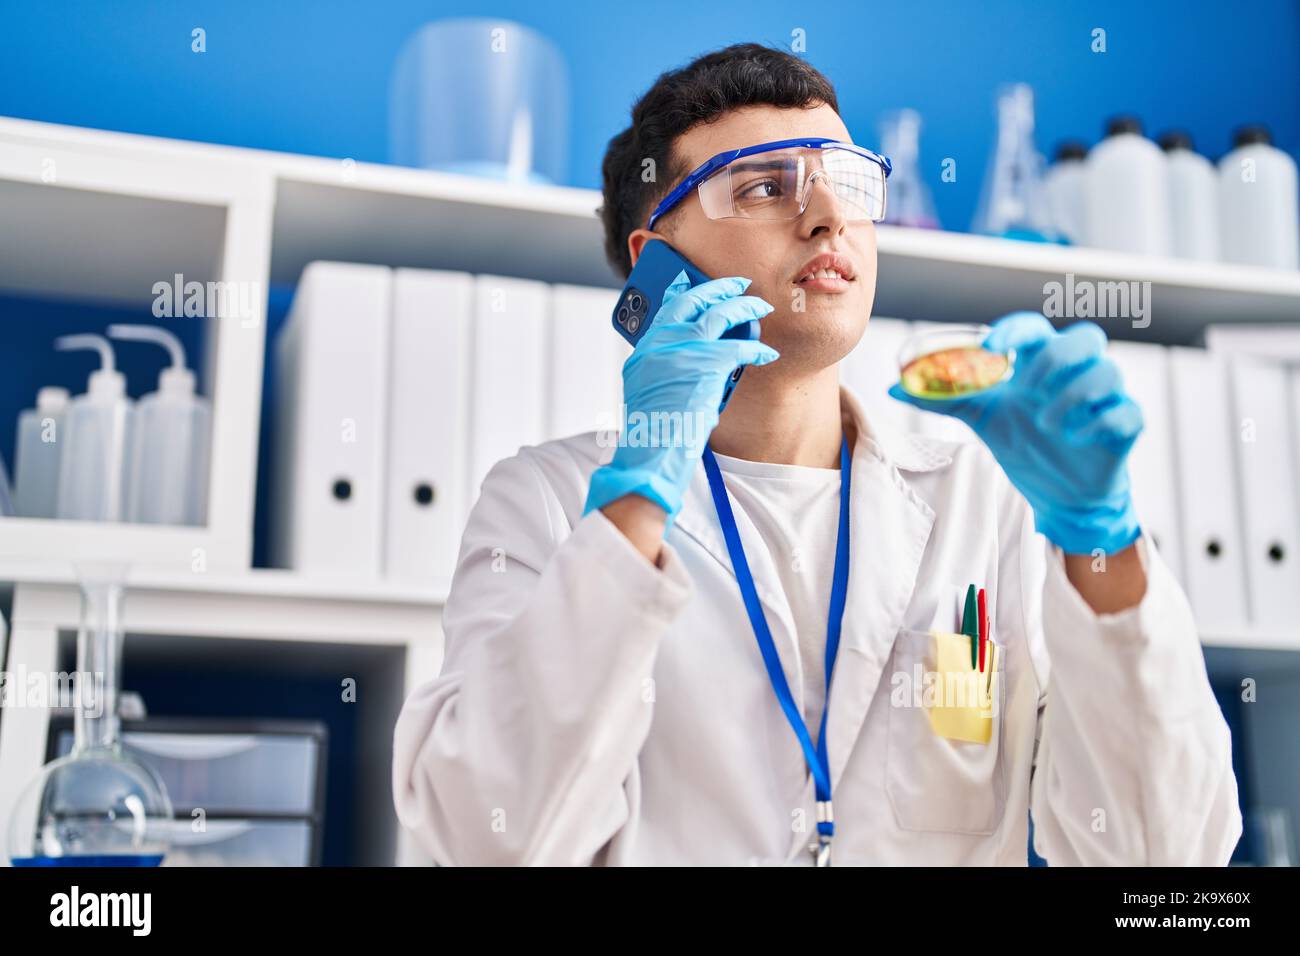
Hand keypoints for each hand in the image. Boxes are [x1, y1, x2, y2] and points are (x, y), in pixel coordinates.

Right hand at [584, 271, 779, 525]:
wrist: (650, 457)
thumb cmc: (653, 435)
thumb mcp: (648, 395)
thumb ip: (665, 372)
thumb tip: (694, 364)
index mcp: (643, 352)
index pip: (665, 309)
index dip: (683, 291)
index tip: (693, 280)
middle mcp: (659, 345)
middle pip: (693, 301)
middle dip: (719, 289)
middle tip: (738, 285)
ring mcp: (681, 351)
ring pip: (720, 315)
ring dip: (745, 307)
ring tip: (761, 307)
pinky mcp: (705, 366)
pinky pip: (739, 348)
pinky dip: (757, 349)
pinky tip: (767, 352)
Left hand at [888, 312, 1143, 554]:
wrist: (1059, 495)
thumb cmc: (1025, 443)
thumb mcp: (981, 419)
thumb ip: (944, 399)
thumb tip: (894, 385)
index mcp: (1043, 364)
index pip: (1035, 329)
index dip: (1016, 330)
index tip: (993, 346)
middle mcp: (1077, 375)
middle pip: (1085, 338)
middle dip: (1055, 359)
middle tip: (1027, 388)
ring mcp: (1105, 399)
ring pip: (1108, 371)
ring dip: (1074, 394)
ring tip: (1046, 422)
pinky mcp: (1125, 426)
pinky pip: (1125, 412)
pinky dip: (1097, 423)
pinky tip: (1072, 438)